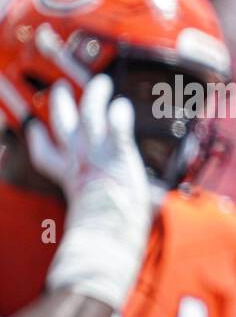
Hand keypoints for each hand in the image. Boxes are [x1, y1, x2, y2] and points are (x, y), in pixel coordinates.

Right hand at [28, 75, 152, 309]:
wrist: (109, 235)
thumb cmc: (102, 234)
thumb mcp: (89, 220)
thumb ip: (91, 215)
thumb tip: (98, 233)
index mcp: (68, 177)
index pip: (45, 153)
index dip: (37, 138)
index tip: (32, 126)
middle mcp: (79, 162)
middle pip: (63, 126)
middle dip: (61, 106)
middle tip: (59, 89)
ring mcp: (97, 155)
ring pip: (90, 115)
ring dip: (94, 96)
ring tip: (101, 82)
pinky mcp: (118, 154)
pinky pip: (117, 126)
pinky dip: (119, 113)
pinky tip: (123, 103)